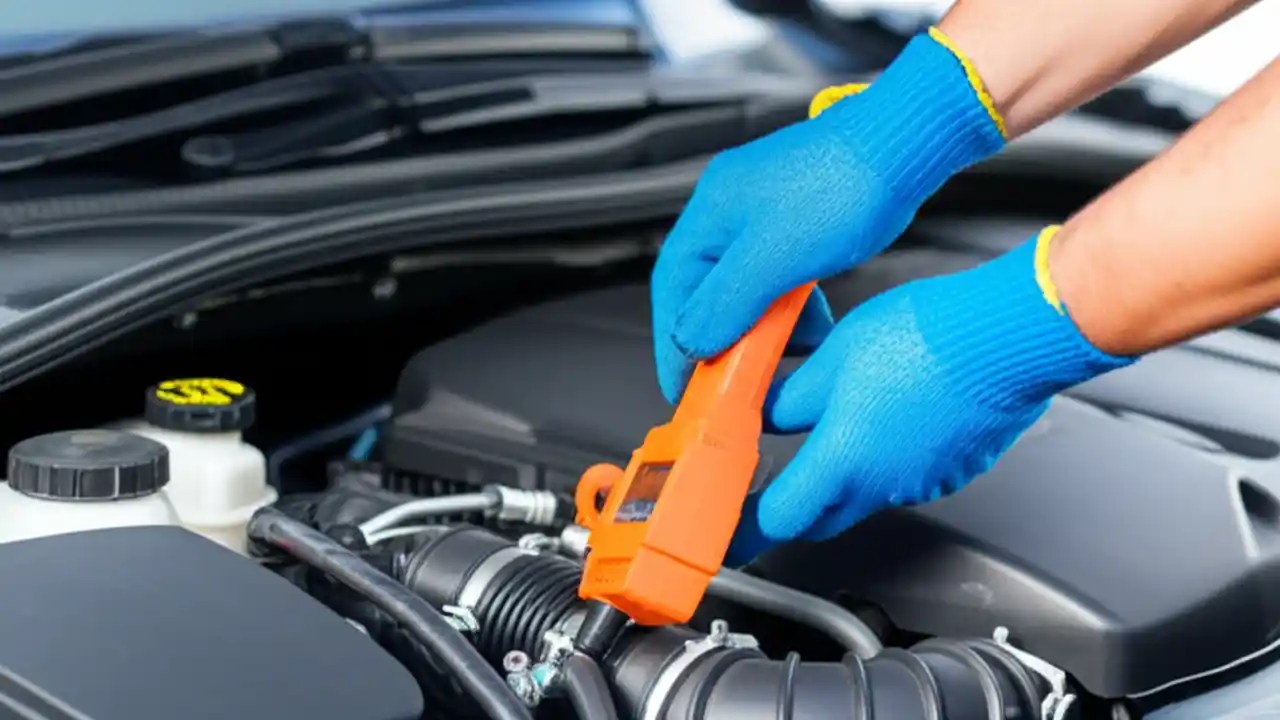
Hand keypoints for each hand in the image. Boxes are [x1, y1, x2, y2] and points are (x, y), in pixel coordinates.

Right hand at [652, 30, 1006, 402]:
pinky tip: (810, 325)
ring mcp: (764, 213)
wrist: (903, 143)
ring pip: (745, 287)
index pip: (672, 289)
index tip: (681, 387)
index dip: (673, 344)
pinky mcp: (797, 220)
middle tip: (731, 382)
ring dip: (760, 326)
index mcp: (711, 211)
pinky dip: (788, 308)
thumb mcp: (776, 257)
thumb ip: (726, 303)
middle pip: (706, 289)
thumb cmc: (845, 183)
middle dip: (720, 338)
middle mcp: (729, 209)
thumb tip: (689, 342)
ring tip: (782, 355)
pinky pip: (777, 276)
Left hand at [729, 231, 1135, 562]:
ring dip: (844, 474)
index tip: (727, 537)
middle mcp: (884, 486)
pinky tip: (891, 414)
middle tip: (769, 486)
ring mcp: (923, 482)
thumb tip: (762, 412)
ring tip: (842, 421)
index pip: (779, 520)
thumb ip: (790, 396)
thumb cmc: (929, 338)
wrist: (1008, 336)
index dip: (747, 530)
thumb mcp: (834, 355)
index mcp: (844, 461)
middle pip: (820, 517)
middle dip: (790, 508)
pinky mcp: (952, 470)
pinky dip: (887, 457)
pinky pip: (905, 476)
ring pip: (866, 494)